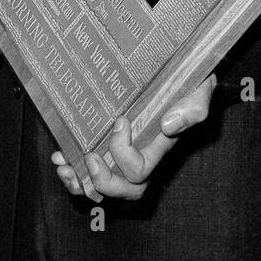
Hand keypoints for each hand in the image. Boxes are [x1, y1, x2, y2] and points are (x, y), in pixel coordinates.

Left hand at [51, 74, 216, 200]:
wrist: (179, 71)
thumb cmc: (189, 83)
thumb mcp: (199, 90)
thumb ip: (193, 107)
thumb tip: (168, 124)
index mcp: (159, 147)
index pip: (141, 168)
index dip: (124, 153)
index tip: (119, 121)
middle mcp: (142, 156)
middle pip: (126, 189)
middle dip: (103, 181)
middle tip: (89, 157)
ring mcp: (124, 155)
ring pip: (106, 188)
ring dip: (82, 182)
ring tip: (64, 166)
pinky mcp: (108, 147)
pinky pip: (92, 174)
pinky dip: (74, 174)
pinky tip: (61, 159)